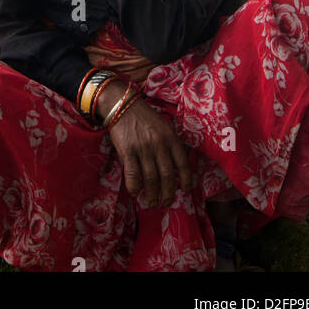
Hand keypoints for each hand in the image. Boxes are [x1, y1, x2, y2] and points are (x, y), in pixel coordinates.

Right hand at [103, 94, 193, 208]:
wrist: (122, 104)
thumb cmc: (144, 117)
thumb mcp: (164, 126)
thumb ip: (171, 143)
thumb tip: (178, 167)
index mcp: (170, 137)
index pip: (182, 164)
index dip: (185, 180)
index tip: (185, 190)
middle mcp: (159, 144)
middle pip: (167, 175)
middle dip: (168, 193)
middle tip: (166, 203)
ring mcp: (143, 147)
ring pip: (151, 178)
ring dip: (152, 194)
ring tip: (152, 203)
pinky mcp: (128, 150)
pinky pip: (133, 174)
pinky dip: (135, 187)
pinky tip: (135, 193)